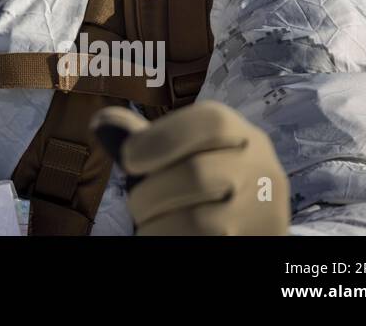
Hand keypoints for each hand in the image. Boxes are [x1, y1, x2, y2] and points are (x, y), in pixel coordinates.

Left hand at [92, 101, 290, 234]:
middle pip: (198, 173)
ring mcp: (263, 215)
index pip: (211, 121)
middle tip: (138, 202)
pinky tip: (163, 234)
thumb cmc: (204, 190)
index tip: (129, 158)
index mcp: (244, 137)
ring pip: (198, 220)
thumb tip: (102, 122)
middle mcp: (262, 172)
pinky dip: (165, 238)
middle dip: (151, 192)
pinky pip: (199, 243)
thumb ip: (147, 140)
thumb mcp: (181, 157)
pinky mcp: (257, 244)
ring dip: (156, 224)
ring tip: (150, 223)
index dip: (162, 137)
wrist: (246, 233)